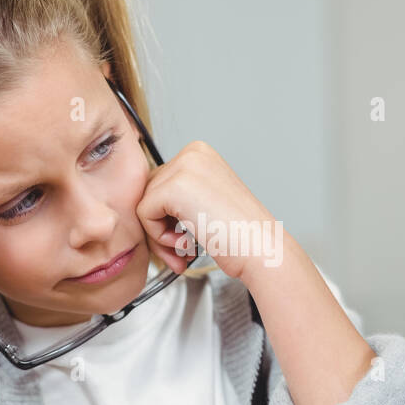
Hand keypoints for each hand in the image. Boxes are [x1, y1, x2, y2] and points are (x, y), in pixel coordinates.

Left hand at [136, 140, 276, 280]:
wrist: (261, 248)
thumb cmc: (240, 234)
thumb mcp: (206, 201)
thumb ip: (176, 197)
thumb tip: (144, 205)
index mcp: (200, 153)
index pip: (159, 182)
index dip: (166, 216)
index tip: (184, 237)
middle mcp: (191, 153)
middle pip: (149, 191)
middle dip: (161, 227)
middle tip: (182, 250)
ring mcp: (182, 167)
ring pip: (144, 203)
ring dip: (160, 236)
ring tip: (185, 250)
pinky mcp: (173, 188)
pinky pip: (144, 215)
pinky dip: (159, 237)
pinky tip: (187, 243)